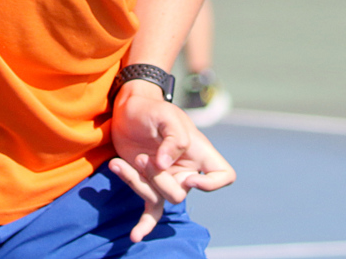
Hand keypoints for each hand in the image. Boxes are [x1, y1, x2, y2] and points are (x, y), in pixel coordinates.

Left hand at [107, 81, 234, 242]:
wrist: (126, 110)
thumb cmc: (151, 110)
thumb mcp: (165, 115)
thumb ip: (173, 137)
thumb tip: (166, 164)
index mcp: (199, 152)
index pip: (224, 175)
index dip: (211, 183)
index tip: (188, 177)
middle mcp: (187, 170)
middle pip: (180, 193)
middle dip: (157, 179)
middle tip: (141, 157)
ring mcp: (167, 179)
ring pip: (159, 199)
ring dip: (137, 183)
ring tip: (121, 163)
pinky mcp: (147, 184)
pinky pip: (151, 210)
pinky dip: (144, 224)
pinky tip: (135, 236)